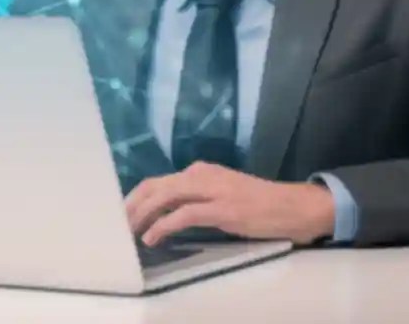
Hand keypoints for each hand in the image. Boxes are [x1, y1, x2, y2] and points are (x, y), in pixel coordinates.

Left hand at [125, 161, 335, 246]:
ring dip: (142, 215)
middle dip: (132, 205)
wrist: (290, 206)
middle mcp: (202, 175)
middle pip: (155, 186)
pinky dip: (162, 226)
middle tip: (118, 224)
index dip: (137, 197)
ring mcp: (212, 190)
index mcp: (200, 171)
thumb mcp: (221, 193)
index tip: (123, 213)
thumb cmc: (257, 204)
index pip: (159, 181)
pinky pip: (182, 215)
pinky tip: (152, 236)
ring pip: (164, 197)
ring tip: (129, 231)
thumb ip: (196, 198)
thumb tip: (166, 213)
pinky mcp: (221, 208)